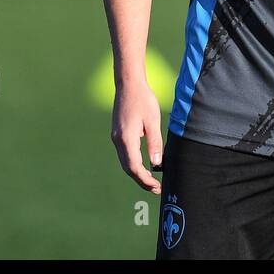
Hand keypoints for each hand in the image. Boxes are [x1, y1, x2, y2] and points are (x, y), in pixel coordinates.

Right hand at [111, 79, 162, 193]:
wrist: (128, 84)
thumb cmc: (143, 99)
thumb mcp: (153, 120)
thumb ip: (154, 142)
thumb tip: (157, 164)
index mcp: (126, 138)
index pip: (134, 167)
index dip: (145, 180)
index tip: (157, 186)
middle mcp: (118, 140)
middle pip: (128, 168)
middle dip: (141, 180)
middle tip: (156, 189)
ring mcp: (116, 137)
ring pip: (125, 162)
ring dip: (137, 173)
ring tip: (152, 181)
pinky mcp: (118, 133)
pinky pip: (125, 154)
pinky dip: (133, 164)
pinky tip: (144, 166)